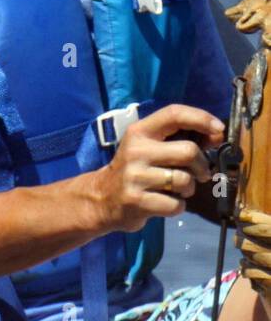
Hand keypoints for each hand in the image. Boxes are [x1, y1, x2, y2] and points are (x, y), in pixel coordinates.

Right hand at [91, 104, 222, 232]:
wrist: (102, 198)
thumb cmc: (134, 169)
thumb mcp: (150, 147)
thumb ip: (181, 139)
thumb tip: (216, 134)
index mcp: (139, 132)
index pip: (173, 114)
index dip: (201, 118)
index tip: (218, 130)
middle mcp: (136, 151)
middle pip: (189, 151)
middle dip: (201, 166)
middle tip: (198, 173)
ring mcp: (135, 176)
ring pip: (185, 180)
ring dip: (189, 189)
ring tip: (176, 190)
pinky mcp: (137, 201)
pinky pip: (177, 205)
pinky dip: (177, 206)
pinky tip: (164, 202)